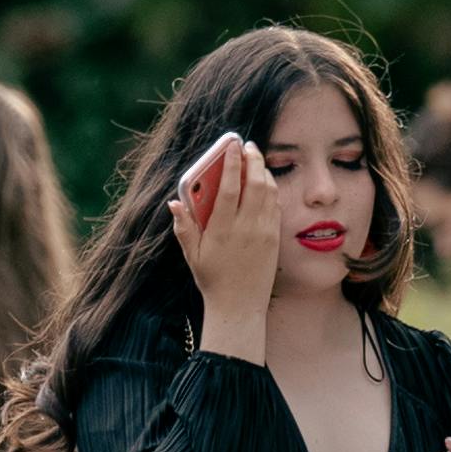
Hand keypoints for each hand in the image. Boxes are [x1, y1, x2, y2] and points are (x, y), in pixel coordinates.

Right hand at [169, 133, 285, 324]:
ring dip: (263, 171)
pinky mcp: (275, 238)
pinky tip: (264, 183)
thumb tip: (174, 202)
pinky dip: (271, 189)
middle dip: (253, 159)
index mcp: (223, 229)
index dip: (232, 162)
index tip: (231, 145)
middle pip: (255, 183)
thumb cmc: (213, 280)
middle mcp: (247, 227)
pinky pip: (275, 205)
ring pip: (269, 191)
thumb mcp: (192, 255)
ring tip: (255, 159)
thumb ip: (184, 227)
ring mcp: (264, 232)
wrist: (239, 306)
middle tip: (246, 146)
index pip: (231, 187)